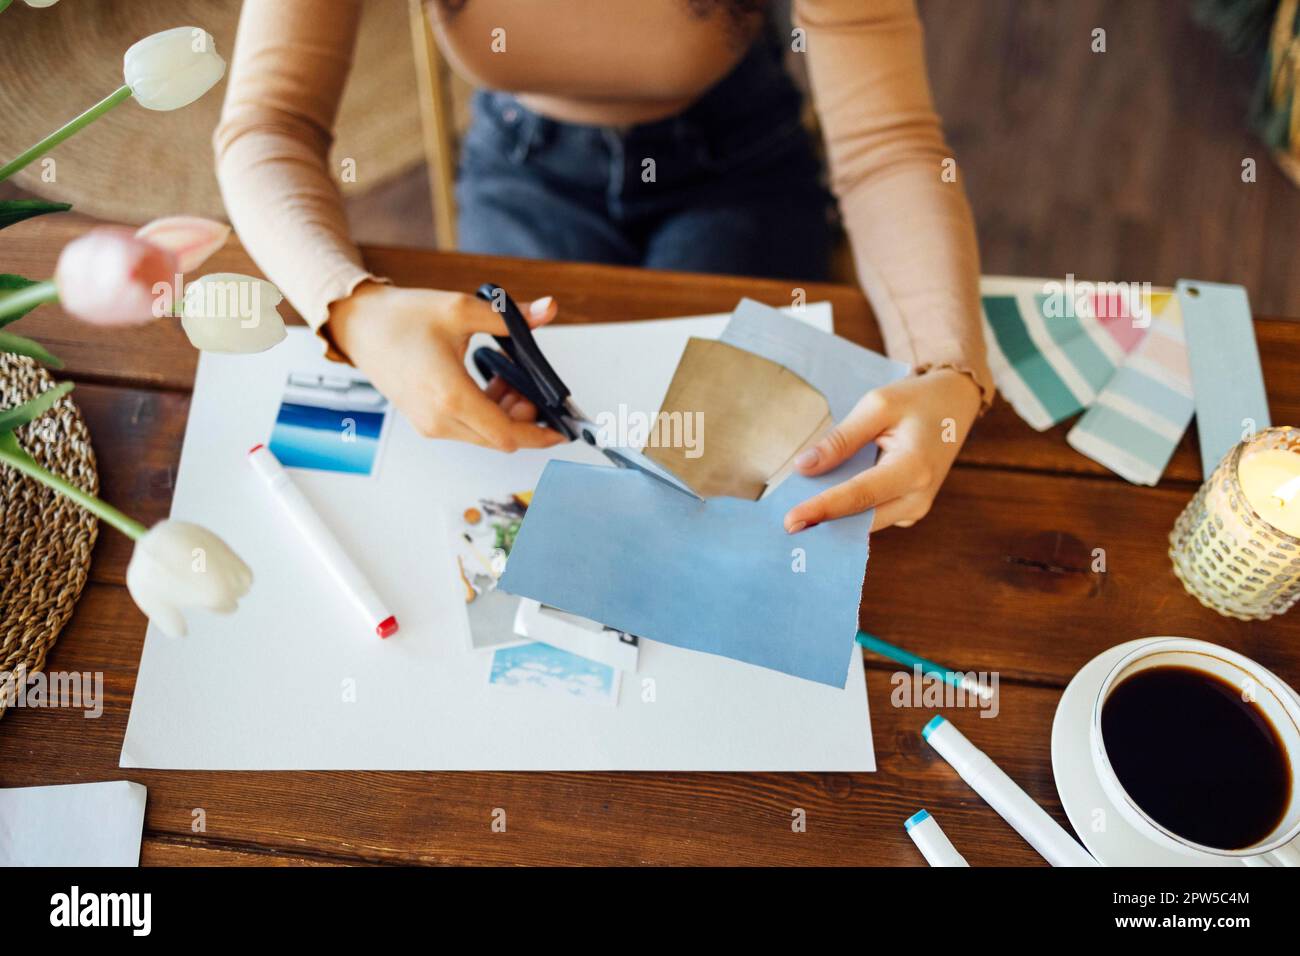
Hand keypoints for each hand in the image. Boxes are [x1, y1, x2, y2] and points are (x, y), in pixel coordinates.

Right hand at [327, 281, 565, 450]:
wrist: (358, 325)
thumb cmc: (400, 318)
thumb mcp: (461, 310)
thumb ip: (511, 317)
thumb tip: (548, 309)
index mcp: (449, 395)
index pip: (507, 434)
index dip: (539, 435)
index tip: (560, 430)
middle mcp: (438, 418)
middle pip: (499, 439)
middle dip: (524, 418)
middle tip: (531, 388)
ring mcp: (430, 424)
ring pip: (484, 435)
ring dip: (506, 415)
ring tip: (508, 379)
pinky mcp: (426, 422)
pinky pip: (467, 428)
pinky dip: (486, 413)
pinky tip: (490, 384)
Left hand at [783, 369, 980, 532]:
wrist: (955, 404)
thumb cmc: (917, 399)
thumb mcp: (877, 406)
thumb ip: (841, 439)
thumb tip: (804, 467)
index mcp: (914, 468)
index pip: (859, 496)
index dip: (823, 509)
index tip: (790, 521)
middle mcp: (919, 498)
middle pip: (861, 520)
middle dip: (823, 522)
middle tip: (783, 525)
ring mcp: (917, 508)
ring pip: (865, 524)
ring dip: (834, 519)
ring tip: (798, 515)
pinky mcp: (909, 510)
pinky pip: (873, 517)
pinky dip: (849, 512)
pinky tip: (824, 503)